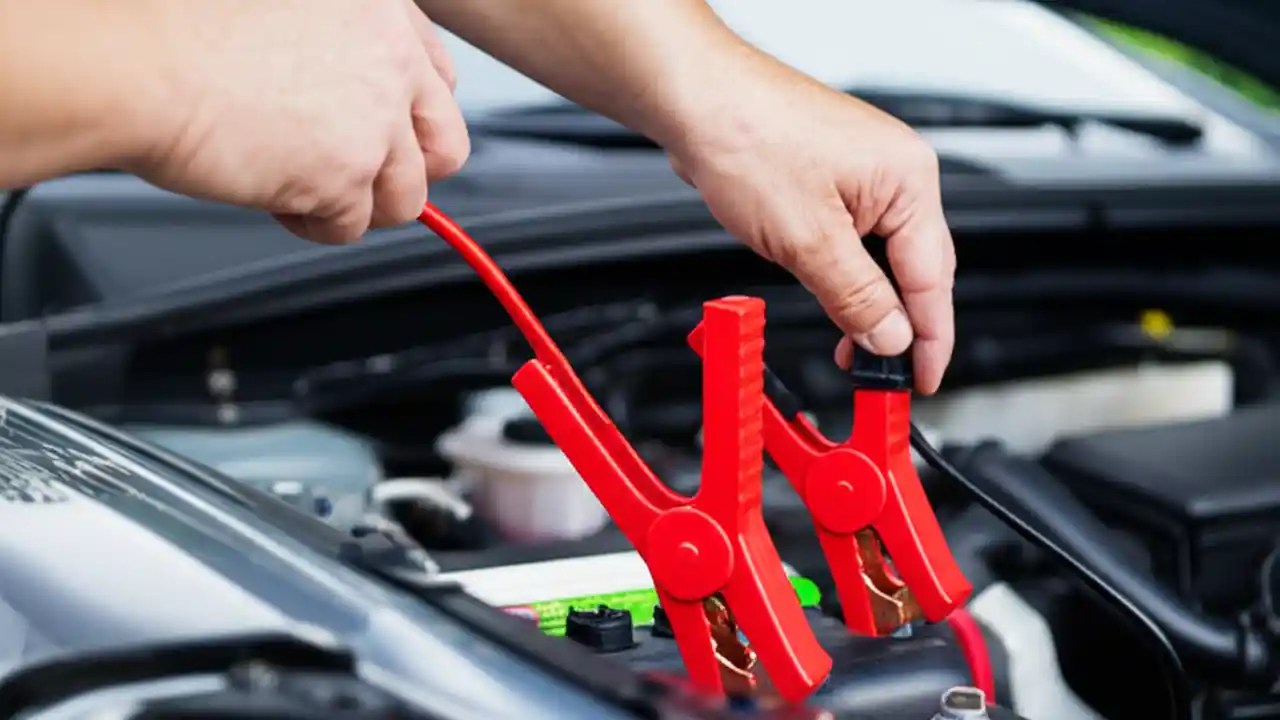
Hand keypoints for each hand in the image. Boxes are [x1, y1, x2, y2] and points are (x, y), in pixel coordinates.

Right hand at [119, 0, 468, 243]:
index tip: (386, 133)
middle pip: (444, 145)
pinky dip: (314, 223)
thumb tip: (350, 94)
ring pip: (406, 198)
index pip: (440, 81)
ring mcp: (376, 122)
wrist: (135, 62)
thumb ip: (338, 47)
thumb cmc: (179, 25)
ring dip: (354, 202)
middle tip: (354, 172)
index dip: (410, 118)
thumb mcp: (286, 10)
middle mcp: (393, 62)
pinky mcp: (346, 176)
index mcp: (383, 12)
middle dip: (403, 171)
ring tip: (297, 181)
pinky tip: (272, 193)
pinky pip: (351, 227)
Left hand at [665, 57, 954, 393]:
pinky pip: (854, 239)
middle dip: (902, 325)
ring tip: (853, 348)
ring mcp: (863, 173)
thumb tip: (889, 337)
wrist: (697, 99)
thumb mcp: (807, 240)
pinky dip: (847, 275)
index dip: (930, 338)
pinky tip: (835, 300)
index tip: (922, 379)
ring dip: (870, 303)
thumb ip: (856, 297)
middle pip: (917, 268)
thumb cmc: (748, 138)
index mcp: (909, 181)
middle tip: (885, 376)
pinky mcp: (831, 177)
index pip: (934, 279)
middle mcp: (895, 172)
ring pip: (882, 256)